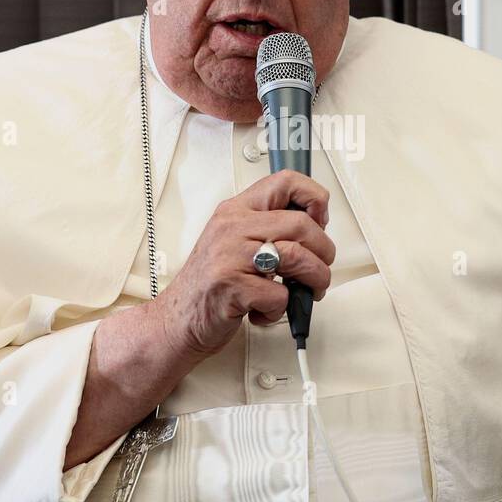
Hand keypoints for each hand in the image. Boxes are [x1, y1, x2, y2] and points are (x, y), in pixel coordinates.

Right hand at [155, 169, 335, 358]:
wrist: (177, 319)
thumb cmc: (211, 283)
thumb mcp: (234, 241)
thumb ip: (267, 228)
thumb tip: (315, 225)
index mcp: (236, 210)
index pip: (285, 182)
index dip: (314, 198)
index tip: (320, 219)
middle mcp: (232, 228)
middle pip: (300, 224)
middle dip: (323, 251)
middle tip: (320, 268)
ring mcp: (230, 256)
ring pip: (297, 257)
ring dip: (315, 279)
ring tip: (306, 291)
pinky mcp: (232, 287)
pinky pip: (280, 294)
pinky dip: (282, 309)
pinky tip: (266, 309)